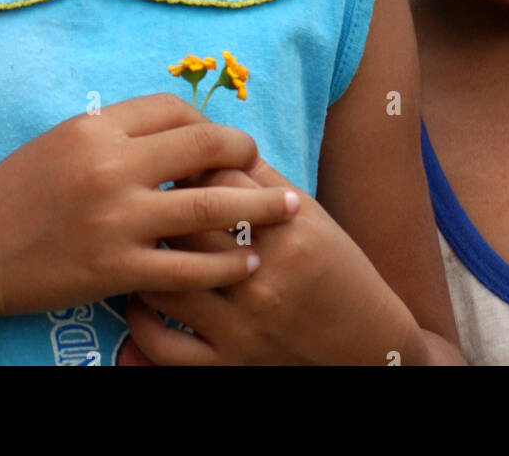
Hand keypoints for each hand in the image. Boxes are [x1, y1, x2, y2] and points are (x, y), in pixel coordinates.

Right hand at [0, 94, 300, 324]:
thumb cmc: (15, 192)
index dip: (206, 120)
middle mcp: (110, 168)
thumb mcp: (60, 141)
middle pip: (204, 146)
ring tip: (289, 209)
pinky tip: (249, 260)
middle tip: (264, 163)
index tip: (219, 138)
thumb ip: (114, 132)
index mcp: (95, 128)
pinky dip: (228, 263)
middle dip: (245, 152)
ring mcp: (116, 221)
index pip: (174, 109)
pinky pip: (190, 266)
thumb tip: (174, 125)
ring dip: (258, 206)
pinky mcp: (117, 270)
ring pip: (210, 206)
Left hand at [125, 160, 439, 364]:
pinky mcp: (229, 364)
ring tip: (143, 242)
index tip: (181, 164)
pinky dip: (143, 321)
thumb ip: (262, 181)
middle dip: (165, 206)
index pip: (218, 182)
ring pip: (167, 282)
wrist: (366, 344)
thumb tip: (211, 144)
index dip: (194, 165)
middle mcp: (263, 280)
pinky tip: (143, 297)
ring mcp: (243, 327)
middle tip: (150, 196)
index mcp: (286, 234)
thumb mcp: (310, 216)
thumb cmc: (336, 269)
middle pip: (187, 226)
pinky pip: (164, 346)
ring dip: (148, 257)